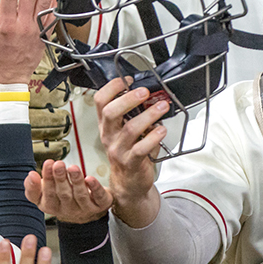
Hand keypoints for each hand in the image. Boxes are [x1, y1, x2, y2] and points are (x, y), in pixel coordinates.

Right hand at [26, 161, 112, 225]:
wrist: (86, 208)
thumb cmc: (62, 197)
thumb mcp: (43, 194)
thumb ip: (32, 187)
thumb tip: (30, 175)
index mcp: (52, 207)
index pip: (47, 195)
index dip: (47, 179)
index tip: (48, 164)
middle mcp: (68, 210)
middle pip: (64, 194)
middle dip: (60, 178)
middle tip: (58, 164)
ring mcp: (85, 209)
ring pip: (80, 195)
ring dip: (76, 181)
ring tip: (73, 168)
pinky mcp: (100, 204)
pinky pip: (99, 198)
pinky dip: (95, 188)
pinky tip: (90, 179)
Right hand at [95, 76, 166, 226]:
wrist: (129, 183)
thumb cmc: (130, 153)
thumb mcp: (128, 131)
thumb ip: (137, 114)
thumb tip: (154, 96)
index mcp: (106, 125)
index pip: (100, 101)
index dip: (112, 87)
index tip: (127, 80)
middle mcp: (109, 135)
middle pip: (110, 112)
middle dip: (128, 99)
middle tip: (144, 92)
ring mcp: (119, 150)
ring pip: (130, 129)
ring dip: (148, 115)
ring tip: (162, 107)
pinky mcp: (131, 162)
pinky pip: (141, 148)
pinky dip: (154, 137)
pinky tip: (162, 130)